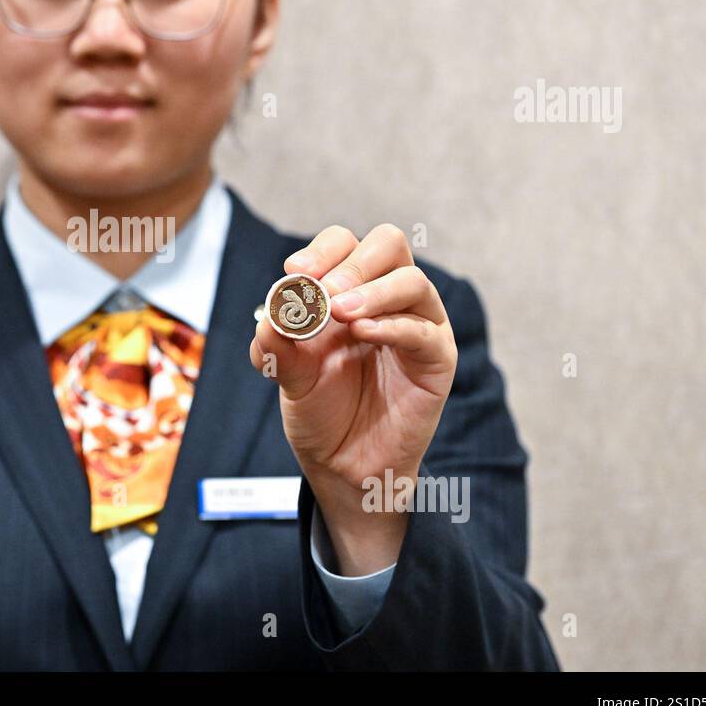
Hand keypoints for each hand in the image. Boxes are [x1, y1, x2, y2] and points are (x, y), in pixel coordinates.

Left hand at [249, 224, 456, 571]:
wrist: (341, 462)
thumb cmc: (320, 407)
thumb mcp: (287, 373)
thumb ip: (277, 344)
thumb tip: (270, 316)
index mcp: (349, 290)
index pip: (345, 243)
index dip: (322, 250)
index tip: (293, 272)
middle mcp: (387, 298)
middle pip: (389, 244)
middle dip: (353, 263)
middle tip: (324, 291)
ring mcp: (417, 324)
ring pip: (412, 281)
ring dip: (373, 291)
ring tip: (340, 314)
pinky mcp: (435, 359)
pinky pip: (424, 330)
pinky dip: (392, 326)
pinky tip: (363, 334)